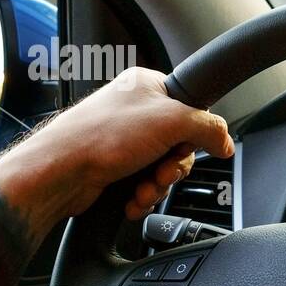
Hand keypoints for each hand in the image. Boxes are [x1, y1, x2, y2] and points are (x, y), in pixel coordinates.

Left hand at [0, 67, 233, 220]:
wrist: (59, 171)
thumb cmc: (102, 136)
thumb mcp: (171, 121)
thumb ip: (208, 128)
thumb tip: (226, 141)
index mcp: (148, 87)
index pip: (193, 108)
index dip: (195, 133)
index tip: (189, 146)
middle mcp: (136, 111)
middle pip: (181, 144)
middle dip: (174, 167)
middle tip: (162, 170)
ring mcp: (124, 139)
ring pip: (164, 167)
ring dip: (158, 184)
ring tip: (143, 188)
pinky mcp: (115, 166)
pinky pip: (145, 183)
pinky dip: (143, 195)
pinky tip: (132, 198)